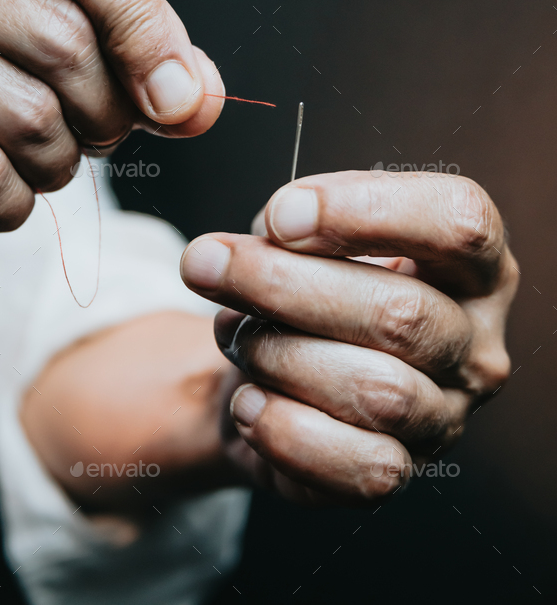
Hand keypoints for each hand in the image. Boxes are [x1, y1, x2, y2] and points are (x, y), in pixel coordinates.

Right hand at [0, 0, 223, 231]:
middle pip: (66, 42)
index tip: (177, 97)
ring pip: (32, 119)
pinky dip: (16, 198)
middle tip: (97, 124)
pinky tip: (6, 172)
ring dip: (62, 159)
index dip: (143, 28)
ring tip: (44, 143)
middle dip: (108, 110)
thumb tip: (194, 98)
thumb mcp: (58, 1)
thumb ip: (135, 31)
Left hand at [181, 171, 517, 506]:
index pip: (458, 223)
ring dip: (278, 354)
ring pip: (379, 391)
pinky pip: (359, 468)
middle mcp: (474, 342)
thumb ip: (301, 219)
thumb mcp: (306, 233)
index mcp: (472, 265)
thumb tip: (283, 228)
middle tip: (208, 263)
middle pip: (403, 313)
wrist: (275, 368)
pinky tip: (249, 399)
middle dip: (285, 283)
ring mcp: (445, 413)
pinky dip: (284, 429)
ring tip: (232, 332)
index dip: (366, 211)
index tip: (282, 214)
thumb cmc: (305, 286)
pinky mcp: (401, 470)